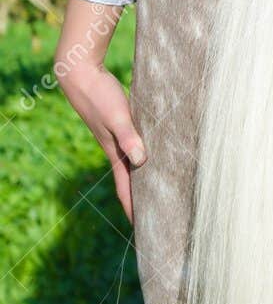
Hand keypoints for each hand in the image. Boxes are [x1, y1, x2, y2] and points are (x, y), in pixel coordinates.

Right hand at [61, 64, 145, 225]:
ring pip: (134, 164)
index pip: (126, 188)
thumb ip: (128, 137)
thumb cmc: (99, 95)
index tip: (144, 229)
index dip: (134, 209)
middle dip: (142, 200)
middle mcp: (116, 149)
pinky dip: (144, 156)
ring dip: (144, 179)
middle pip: (131, 181)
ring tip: (160, 192)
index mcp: (115, 153)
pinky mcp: (122, 124)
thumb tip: (141, 161)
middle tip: (158, 217)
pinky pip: (136, 147)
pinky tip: (156, 156)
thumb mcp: (117, 116)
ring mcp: (118, 137)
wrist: (81, 73)